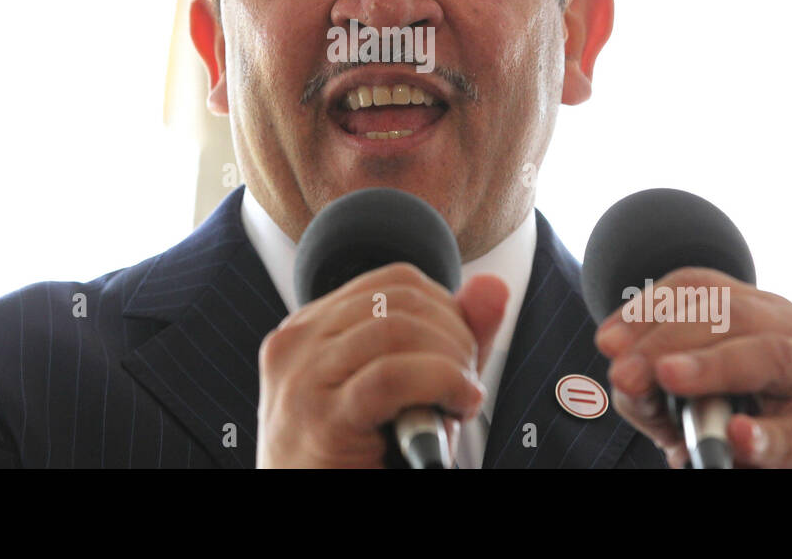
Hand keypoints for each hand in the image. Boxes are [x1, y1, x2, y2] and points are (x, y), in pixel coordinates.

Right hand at [256, 263, 507, 467]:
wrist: (318, 509)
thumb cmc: (359, 460)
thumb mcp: (410, 388)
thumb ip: (451, 336)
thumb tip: (494, 286)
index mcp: (310, 328)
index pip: (395, 282)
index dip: (446, 309)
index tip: (460, 353)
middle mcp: (296, 342)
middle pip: (400, 301)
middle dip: (454, 335)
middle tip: (466, 382)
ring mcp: (301, 378)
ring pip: (397, 331)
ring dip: (450, 362)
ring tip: (460, 399)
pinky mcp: (319, 418)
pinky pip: (392, 377)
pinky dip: (441, 383)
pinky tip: (458, 405)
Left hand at [594, 267, 791, 468]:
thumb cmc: (754, 423)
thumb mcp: (696, 399)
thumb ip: (656, 389)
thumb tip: (630, 383)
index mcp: (758, 312)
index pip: (699, 288)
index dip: (649, 309)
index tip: (607, 341)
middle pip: (730, 313)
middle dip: (667, 339)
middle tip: (624, 372)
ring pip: (770, 355)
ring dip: (713, 366)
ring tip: (668, 377)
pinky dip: (766, 435)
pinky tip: (737, 435)